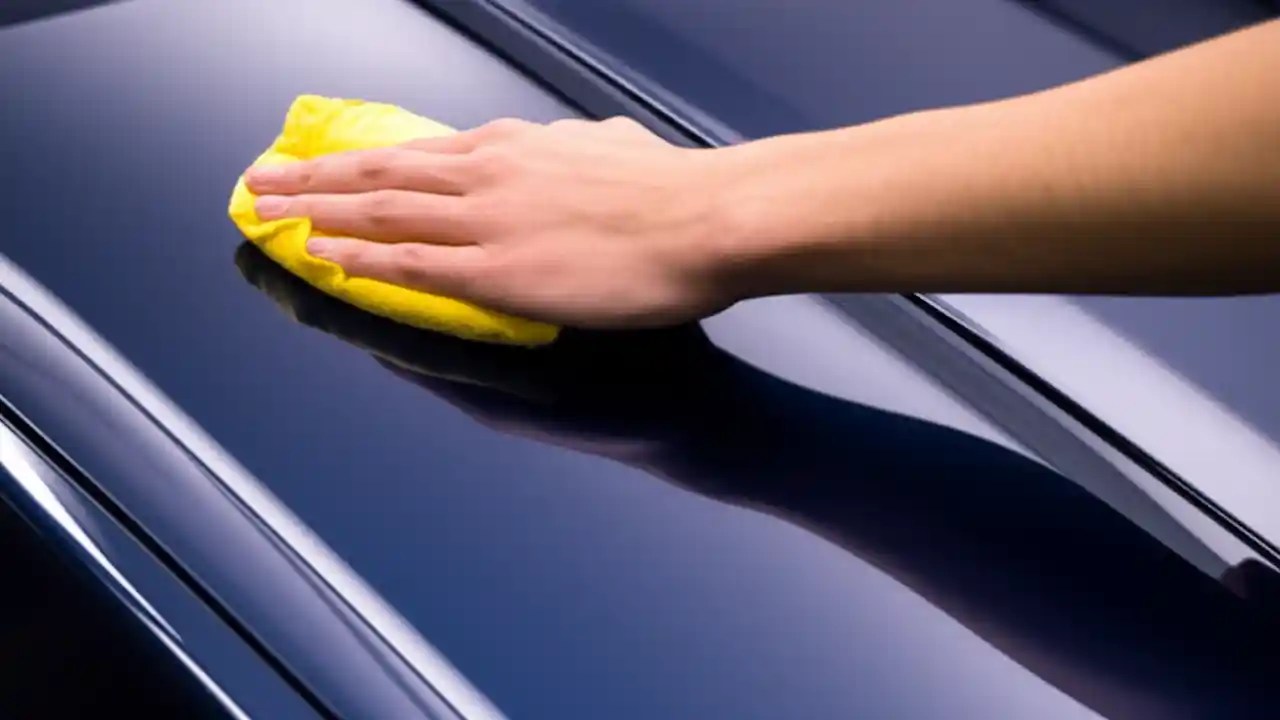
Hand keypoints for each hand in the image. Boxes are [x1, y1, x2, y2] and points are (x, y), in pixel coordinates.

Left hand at [245, 117, 741, 327]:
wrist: (704, 218)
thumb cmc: (670, 186)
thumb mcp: (613, 145)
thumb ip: (578, 147)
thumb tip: (577, 144)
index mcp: (514, 147)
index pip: (418, 152)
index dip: (364, 160)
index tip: (326, 163)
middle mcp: (486, 174)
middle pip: (380, 174)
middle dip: (314, 178)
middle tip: (263, 180)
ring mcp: (486, 222)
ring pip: (381, 213)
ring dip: (320, 214)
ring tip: (273, 217)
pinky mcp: (498, 272)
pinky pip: (414, 266)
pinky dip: (364, 262)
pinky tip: (329, 262)